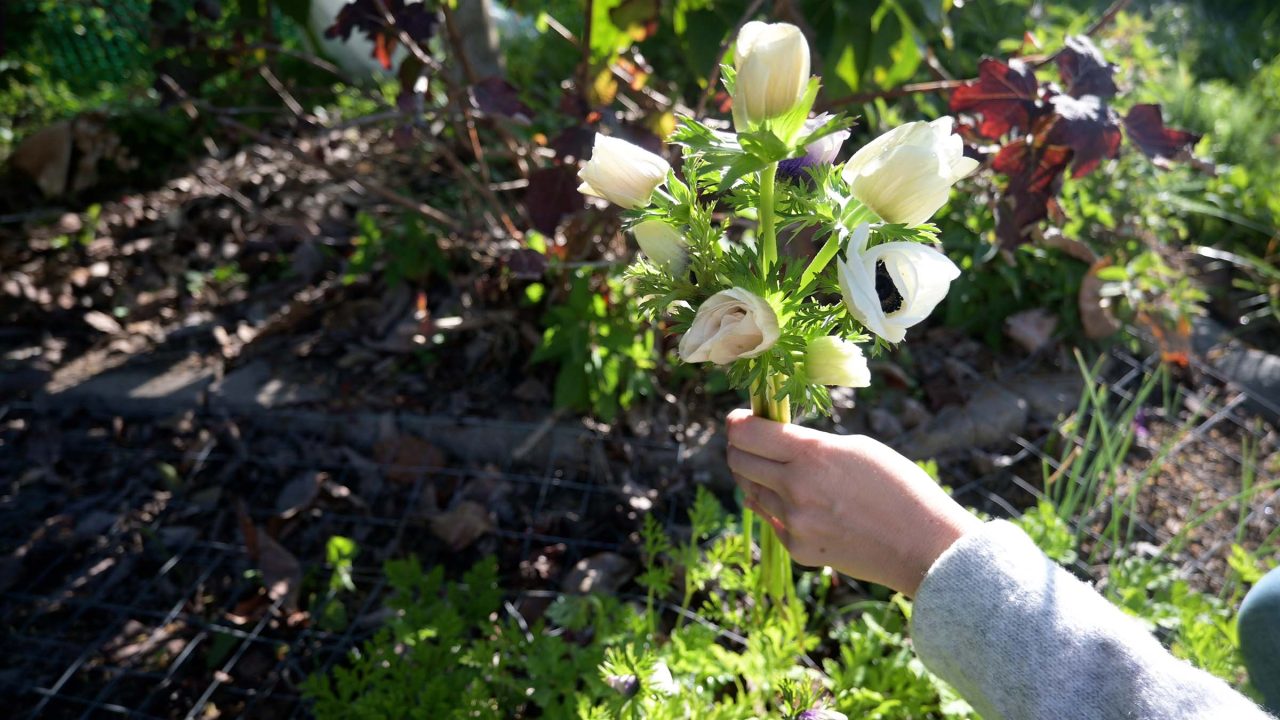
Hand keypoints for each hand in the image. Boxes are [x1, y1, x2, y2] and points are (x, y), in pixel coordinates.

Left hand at [726, 408, 980, 596]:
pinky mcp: (798, 549)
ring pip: (752, 492)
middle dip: (739, 448)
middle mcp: (794, 488)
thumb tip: (775, 442)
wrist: (924, 546)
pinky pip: (773, 522)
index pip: (746, 433)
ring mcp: (794, 522)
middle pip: (738, 461)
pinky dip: (778, 510)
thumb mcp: (857, 449)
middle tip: (751, 442)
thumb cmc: (900, 487)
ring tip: (778, 471)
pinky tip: (800, 504)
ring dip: (758, 478)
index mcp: (810, 454)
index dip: (737, 422)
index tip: (739, 419)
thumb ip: (811, 445)